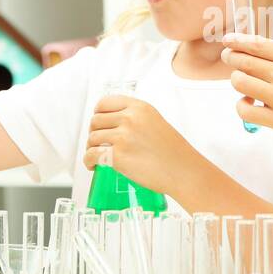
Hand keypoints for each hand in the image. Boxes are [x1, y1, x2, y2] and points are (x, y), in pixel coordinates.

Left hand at [82, 95, 202, 197]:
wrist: (183, 171)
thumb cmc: (173, 152)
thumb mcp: (156, 122)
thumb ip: (136, 118)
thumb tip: (114, 124)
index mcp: (139, 107)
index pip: (105, 102)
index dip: (98, 113)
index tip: (99, 122)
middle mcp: (130, 118)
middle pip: (95, 120)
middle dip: (94, 132)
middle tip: (98, 142)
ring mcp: (123, 137)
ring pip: (92, 138)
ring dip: (91, 148)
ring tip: (98, 156)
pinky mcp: (117, 156)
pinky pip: (92, 155)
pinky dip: (89, 161)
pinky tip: (94, 165)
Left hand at [221, 33, 272, 150]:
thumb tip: (263, 57)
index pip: (258, 44)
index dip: (239, 41)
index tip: (228, 40)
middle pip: (244, 61)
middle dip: (232, 57)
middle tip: (229, 58)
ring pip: (240, 82)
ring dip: (237, 81)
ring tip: (244, 84)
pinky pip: (245, 110)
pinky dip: (241, 106)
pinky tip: (249, 104)